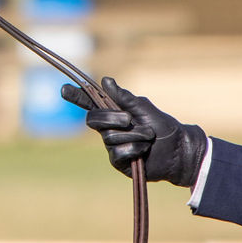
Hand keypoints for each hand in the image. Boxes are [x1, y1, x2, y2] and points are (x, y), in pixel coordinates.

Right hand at [60, 77, 206, 186]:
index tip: (64, 89)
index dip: (76, 96)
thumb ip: (124, 97)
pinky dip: (135, 149)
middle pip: (92, 120)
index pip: (90, 103)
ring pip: (109, 137)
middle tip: (128, 119)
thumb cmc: (163, 127)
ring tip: (148, 137)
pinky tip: (145, 150)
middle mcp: (109, 128)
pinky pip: (118, 152)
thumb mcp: (144, 108)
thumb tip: (105, 80)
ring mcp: (112, 145)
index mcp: (114, 112)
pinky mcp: (118, 161)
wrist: (178, 150)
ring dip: (133, 135)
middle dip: (110, 118)